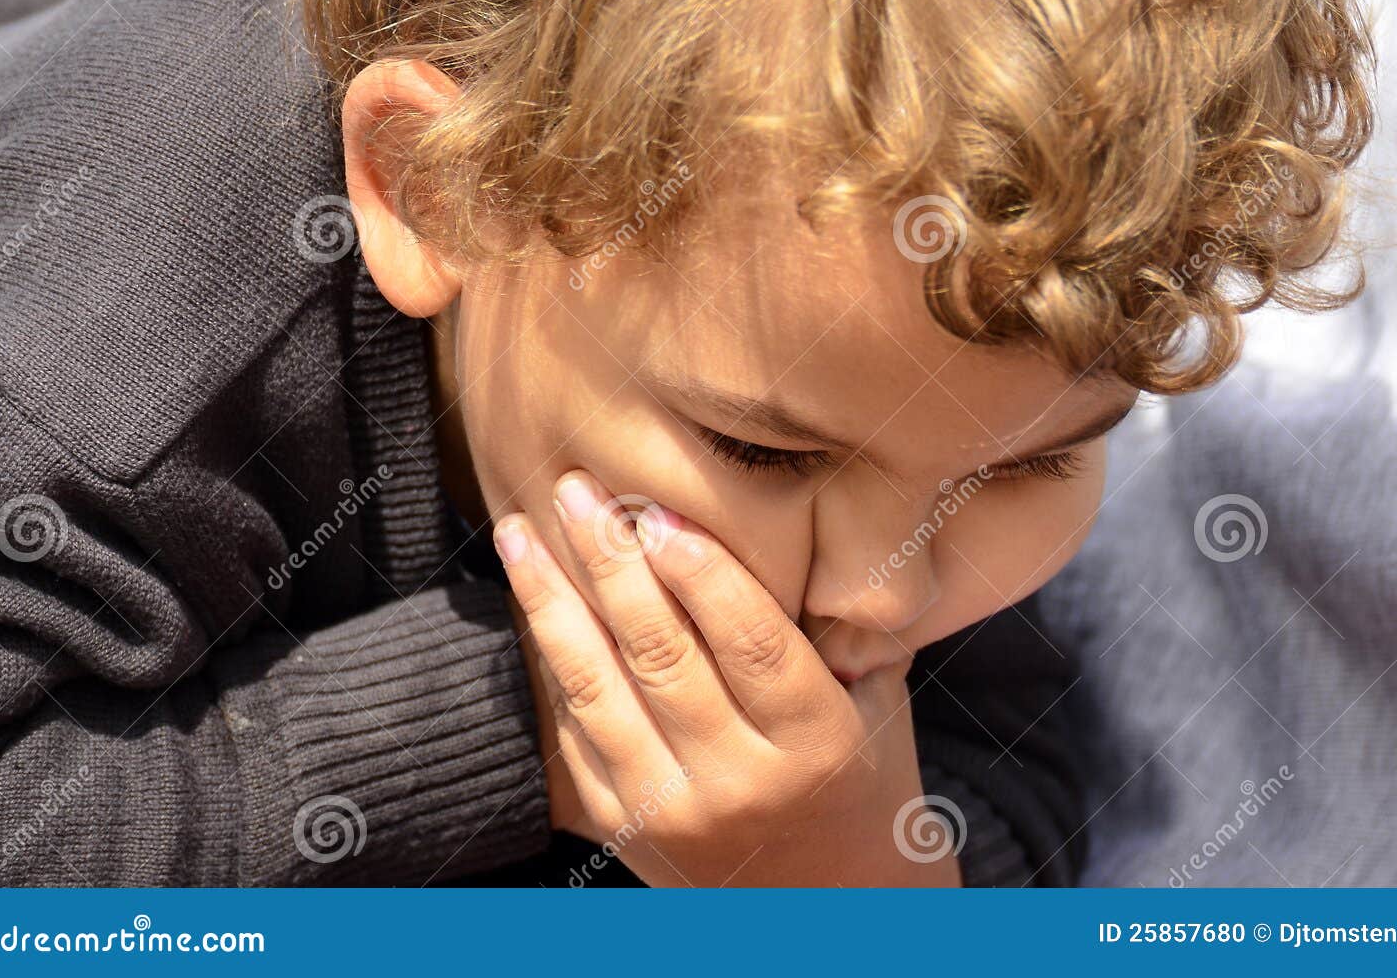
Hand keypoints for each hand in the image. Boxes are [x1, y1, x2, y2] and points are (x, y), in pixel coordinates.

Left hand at [493, 470, 961, 886]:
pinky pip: (574, 733)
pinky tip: (534, 602)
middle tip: (576, 488)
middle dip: (610, 561)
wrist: (829, 908)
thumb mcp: (874, 702)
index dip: (702, 570)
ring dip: (551, 602)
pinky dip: (551, 662)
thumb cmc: (861, 777)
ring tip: (522, 533)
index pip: (750, 642)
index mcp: (816, 745)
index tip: (659, 509)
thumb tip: (794, 515)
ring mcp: (673, 812)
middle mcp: (741, 784)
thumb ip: (835, 625)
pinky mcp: (624, 828)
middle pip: (662, 654)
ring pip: (597, 690)